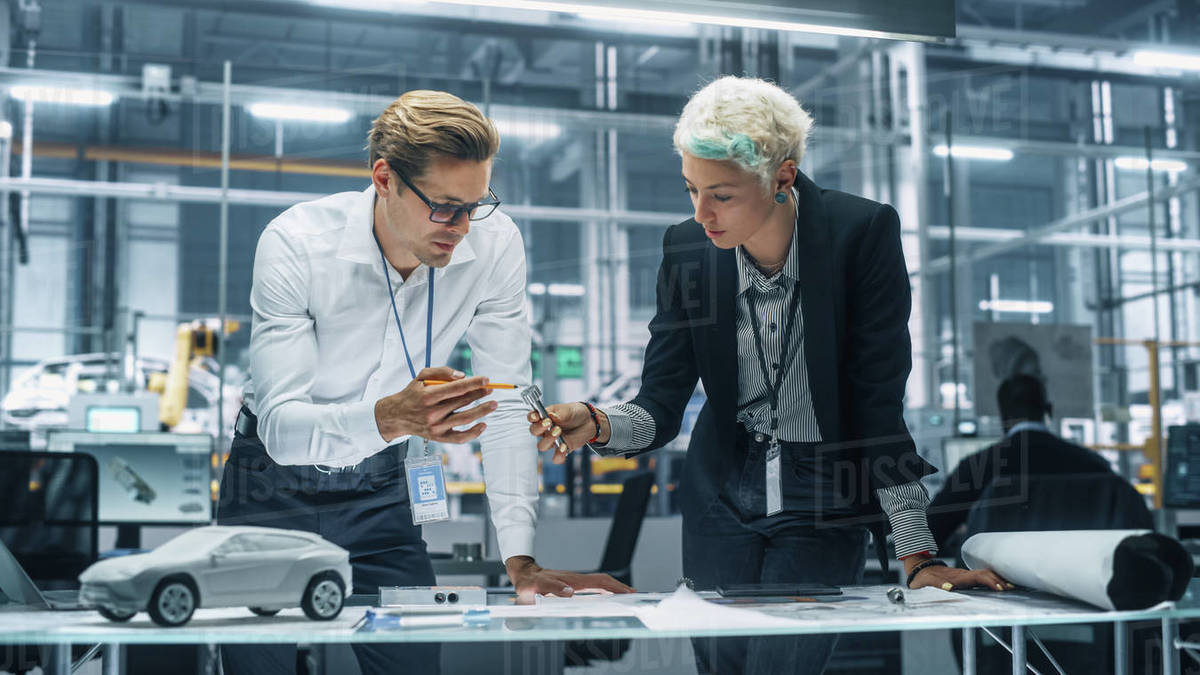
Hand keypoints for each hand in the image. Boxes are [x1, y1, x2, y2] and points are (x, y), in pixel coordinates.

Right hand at [374, 366, 495, 442]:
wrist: (396, 416)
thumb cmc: (412, 393)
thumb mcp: (421, 377)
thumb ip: (441, 372)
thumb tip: (462, 376)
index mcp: (428, 396)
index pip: (456, 388)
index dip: (473, 383)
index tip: (486, 380)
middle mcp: (432, 412)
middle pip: (462, 402)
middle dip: (479, 394)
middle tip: (491, 389)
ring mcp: (436, 427)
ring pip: (464, 419)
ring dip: (482, 411)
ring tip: (493, 404)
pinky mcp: (438, 437)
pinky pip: (459, 438)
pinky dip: (473, 433)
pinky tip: (483, 425)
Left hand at [504, 556, 633, 603]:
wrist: (524, 574)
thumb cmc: (528, 583)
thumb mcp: (533, 588)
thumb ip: (551, 589)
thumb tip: (569, 592)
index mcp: (571, 581)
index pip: (598, 582)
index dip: (613, 587)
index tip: (626, 592)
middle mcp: (576, 579)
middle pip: (604, 580)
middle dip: (619, 587)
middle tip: (634, 595)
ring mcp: (576, 581)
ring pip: (601, 582)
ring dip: (615, 588)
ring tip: (628, 595)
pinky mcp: (574, 584)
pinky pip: (594, 586)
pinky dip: (606, 589)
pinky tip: (611, 596)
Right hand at [527, 403, 607, 463]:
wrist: (589, 422)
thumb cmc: (575, 413)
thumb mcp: (569, 409)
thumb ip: (560, 413)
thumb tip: (551, 416)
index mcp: (544, 417)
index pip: (532, 417)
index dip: (531, 417)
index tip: (536, 417)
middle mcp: (546, 430)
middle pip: (534, 432)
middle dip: (539, 428)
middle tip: (549, 423)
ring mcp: (553, 440)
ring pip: (542, 446)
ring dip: (548, 440)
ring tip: (558, 432)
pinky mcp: (561, 449)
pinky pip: (556, 457)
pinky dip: (558, 455)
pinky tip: (563, 447)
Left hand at [907, 561, 1013, 591]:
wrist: (920, 569)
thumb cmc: (924, 577)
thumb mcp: (927, 582)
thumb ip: (937, 584)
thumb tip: (948, 588)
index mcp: (957, 577)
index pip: (977, 577)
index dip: (989, 581)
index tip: (1000, 588)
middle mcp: (963, 575)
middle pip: (985, 575)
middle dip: (998, 581)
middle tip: (1011, 589)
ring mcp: (964, 575)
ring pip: (984, 575)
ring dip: (996, 580)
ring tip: (1010, 587)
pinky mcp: (964, 578)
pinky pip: (980, 577)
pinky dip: (991, 581)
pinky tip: (998, 586)